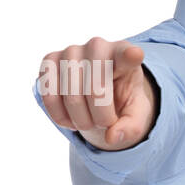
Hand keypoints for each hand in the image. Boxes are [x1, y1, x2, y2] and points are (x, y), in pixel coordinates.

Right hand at [37, 38, 153, 149]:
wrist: (97, 92)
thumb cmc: (121, 99)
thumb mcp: (135, 114)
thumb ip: (132, 127)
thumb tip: (111, 138)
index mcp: (125, 55)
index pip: (127, 54)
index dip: (130, 56)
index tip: (135, 55)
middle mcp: (97, 46)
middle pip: (96, 91)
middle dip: (102, 118)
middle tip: (105, 122)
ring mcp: (70, 51)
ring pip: (71, 97)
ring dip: (82, 120)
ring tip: (90, 121)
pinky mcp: (49, 61)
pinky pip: (49, 96)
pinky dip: (61, 117)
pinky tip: (71, 119)